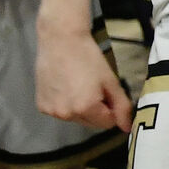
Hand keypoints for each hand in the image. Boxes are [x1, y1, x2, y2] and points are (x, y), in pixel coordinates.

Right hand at [36, 17, 132, 132]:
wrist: (60, 40)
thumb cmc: (88, 57)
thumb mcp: (111, 80)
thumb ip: (121, 106)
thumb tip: (127, 128)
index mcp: (86, 108)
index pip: (107, 123)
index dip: (111, 109)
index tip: (107, 92)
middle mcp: (66, 114)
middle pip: (90, 123)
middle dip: (97, 110)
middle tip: (93, 87)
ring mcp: (51, 111)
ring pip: (75, 118)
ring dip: (80, 108)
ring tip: (78, 85)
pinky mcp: (41, 106)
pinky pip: (60, 112)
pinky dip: (65, 104)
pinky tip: (65, 86)